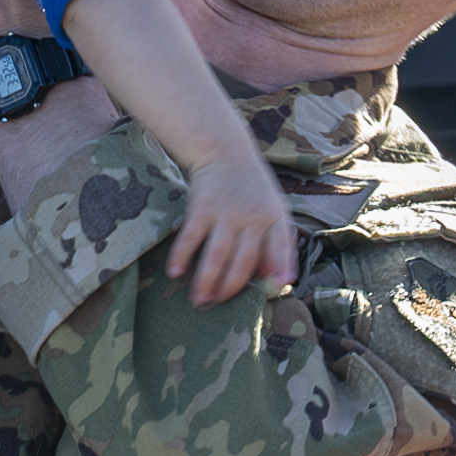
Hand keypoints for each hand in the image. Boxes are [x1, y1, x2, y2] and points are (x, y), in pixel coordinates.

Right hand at [167, 146, 298, 304]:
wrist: (224, 150)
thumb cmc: (251, 188)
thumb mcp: (272, 208)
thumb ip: (275, 242)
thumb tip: (276, 279)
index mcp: (275, 217)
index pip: (281, 246)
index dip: (281, 265)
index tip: (279, 286)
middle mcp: (253, 216)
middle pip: (244, 260)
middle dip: (230, 287)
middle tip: (217, 305)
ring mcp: (227, 212)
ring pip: (218, 254)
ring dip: (207, 280)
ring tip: (199, 300)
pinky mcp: (203, 206)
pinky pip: (192, 236)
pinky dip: (182, 255)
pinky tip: (174, 272)